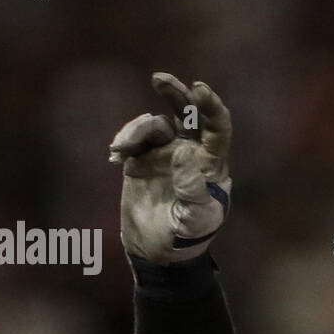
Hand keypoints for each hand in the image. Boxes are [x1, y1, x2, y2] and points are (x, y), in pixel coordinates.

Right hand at [109, 72, 232, 263]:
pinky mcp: (142, 161)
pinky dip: (124, 140)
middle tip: (160, 79)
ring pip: (155, 125)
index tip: (199, 90)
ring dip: (137, 128)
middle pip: (188, 113)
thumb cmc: (186, 238)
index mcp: (212, 164)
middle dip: (176, 93)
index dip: (211, 106)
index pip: (218, 128)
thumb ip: (193, 189)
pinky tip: (116, 154)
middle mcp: (191, 153)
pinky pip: (134, 139)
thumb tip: (183, 154)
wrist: (158, 254)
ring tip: (121, 148)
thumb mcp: (195, 219)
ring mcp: (166, 154)